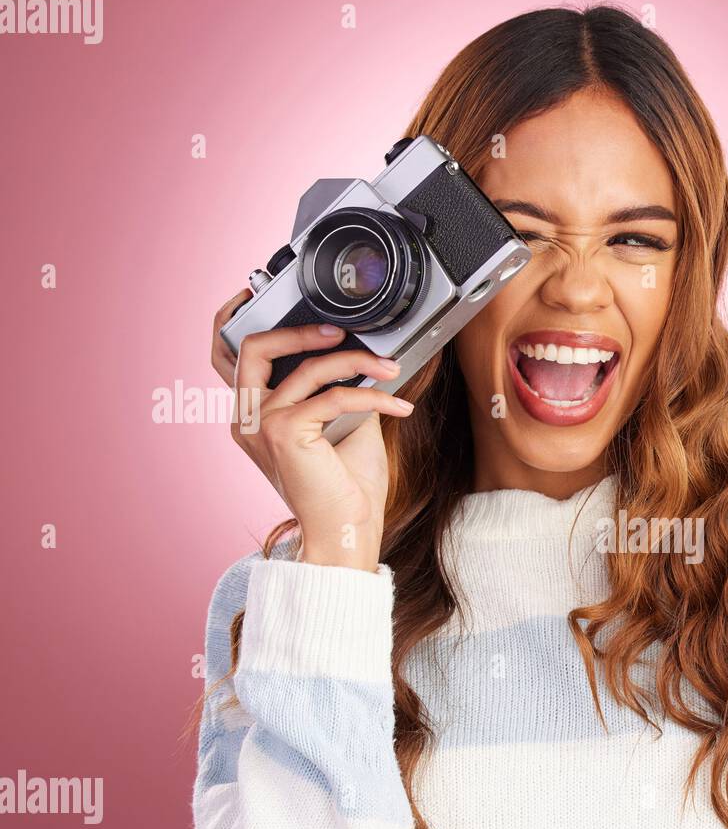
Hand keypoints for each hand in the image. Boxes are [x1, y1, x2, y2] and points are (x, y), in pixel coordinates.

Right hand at [211, 293, 413, 571]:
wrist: (345, 533)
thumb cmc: (344, 489)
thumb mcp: (342, 427)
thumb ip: (337, 389)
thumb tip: (361, 357)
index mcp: (253, 416)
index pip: (230, 355)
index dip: (240, 318)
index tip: (266, 295)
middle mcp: (248, 419)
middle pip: (252, 345)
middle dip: (298, 328)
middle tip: (339, 332)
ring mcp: (261, 425)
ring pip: (307, 367)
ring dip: (358, 362)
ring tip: (389, 369)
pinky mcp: (285, 433)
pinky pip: (334, 396)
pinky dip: (372, 397)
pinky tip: (397, 407)